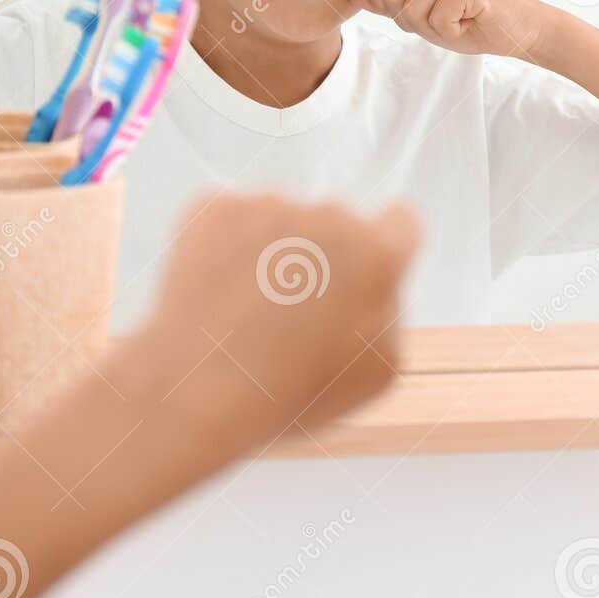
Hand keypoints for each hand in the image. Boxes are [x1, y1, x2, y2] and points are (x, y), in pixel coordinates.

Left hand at [125, 192, 421, 446]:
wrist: (197, 387)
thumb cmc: (292, 391)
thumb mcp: (379, 372)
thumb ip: (389, 312)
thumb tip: (375, 288)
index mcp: (379, 256)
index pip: (401, 222)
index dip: (385, 246)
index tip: (362, 270)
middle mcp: (329, 217)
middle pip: (336, 223)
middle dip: (323, 255)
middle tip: (293, 311)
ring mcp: (268, 206)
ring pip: (280, 220)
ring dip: (272, 250)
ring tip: (245, 312)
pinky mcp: (214, 207)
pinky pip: (229, 219)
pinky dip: (222, 247)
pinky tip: (214, 294)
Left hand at [350, 0, 549, 58]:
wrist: (517, 29)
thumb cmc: (471, 22)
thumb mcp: (422, 16)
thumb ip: (387, 3)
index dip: (384, 1)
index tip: (415, 11)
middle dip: (413, 21)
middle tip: (444, 18)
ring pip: (412, 11)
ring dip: (435, 29)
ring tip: (459, 19)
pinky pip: (437, 20)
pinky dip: (452, 32)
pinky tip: (470, 21)